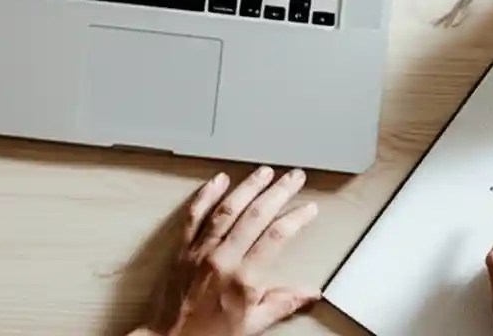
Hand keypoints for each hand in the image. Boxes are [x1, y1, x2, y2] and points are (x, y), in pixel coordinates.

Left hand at [136, 167, 321, 335]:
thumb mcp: (252, 325)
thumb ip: (282, 304)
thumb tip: (310, 294)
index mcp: (244, 278)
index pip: (277, 237)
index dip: (296, 218)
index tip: (309, 209)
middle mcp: (223, 258)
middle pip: (256, 215)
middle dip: (278, 192)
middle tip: (294, 177)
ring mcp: (201, 250)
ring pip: (228, 209)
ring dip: (248, 187)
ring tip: (264, 172)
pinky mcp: (182, 249)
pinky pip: (194, 216)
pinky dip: (206, 195)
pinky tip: (218, 180)